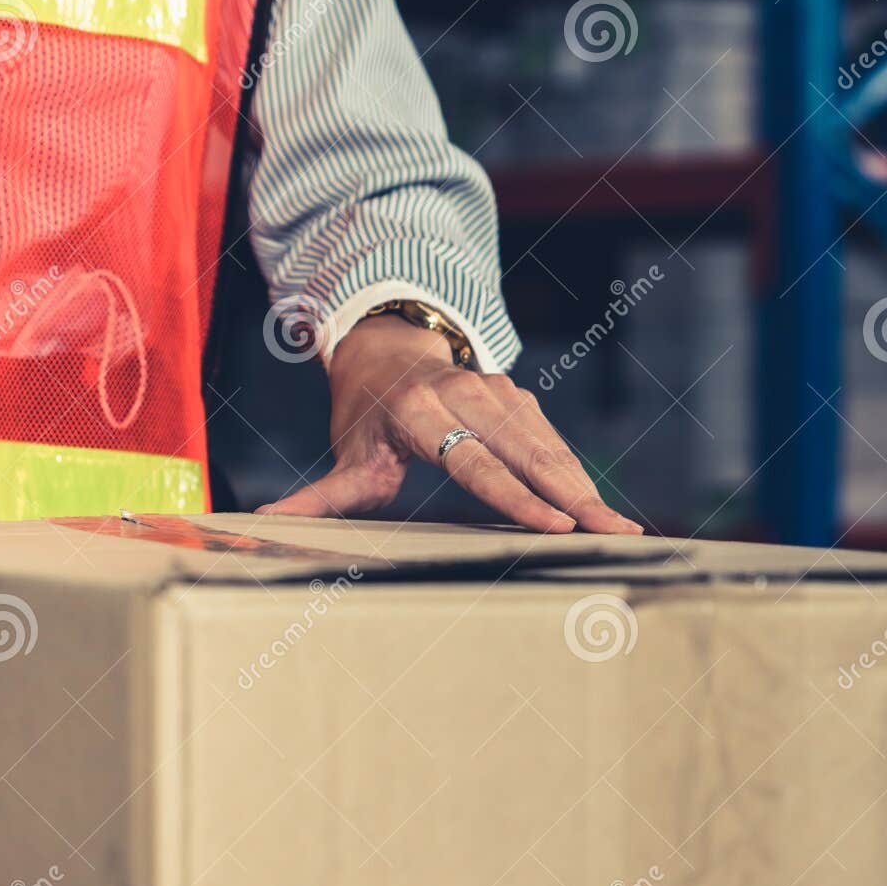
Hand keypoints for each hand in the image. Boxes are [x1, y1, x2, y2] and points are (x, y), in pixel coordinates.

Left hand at [260, 314, 642, 533]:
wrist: (387, 349)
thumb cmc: (365, 415)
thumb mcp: (345, 453)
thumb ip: (317, 497)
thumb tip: (261, 523)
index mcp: (423, 412)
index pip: (475, 463)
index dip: (515, 497)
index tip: (554, 526)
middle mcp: (468, 395)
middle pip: (527, 454)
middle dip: (572, 497)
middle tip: (612, 536)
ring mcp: (499, 392)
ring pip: (549, 448)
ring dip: (587, 491)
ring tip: (625, 533)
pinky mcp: (520, 398)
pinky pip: (553, 443)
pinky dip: (579, 477)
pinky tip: (604, 513)